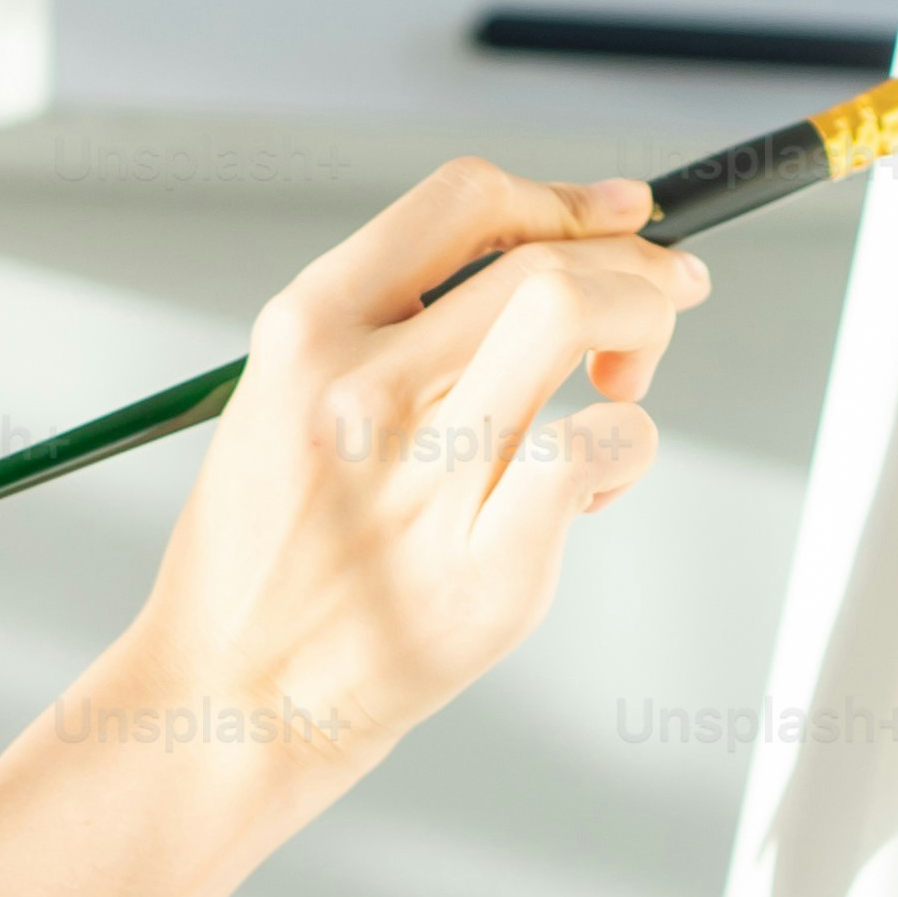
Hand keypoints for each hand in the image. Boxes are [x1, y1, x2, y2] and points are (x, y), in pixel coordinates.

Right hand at [117, 157, 703, 773]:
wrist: (231, 697)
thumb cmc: (267, 555)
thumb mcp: (277, 401)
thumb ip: (386, 328)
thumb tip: (537, 252)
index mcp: (305, 334)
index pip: (461, 202)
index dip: (562, 198)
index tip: (614, 216)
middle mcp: (362, 391)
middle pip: (544, 262)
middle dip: (637, 268)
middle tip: (666, 298)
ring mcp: (429, 478)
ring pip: (581, 325)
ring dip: (645, 334)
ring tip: (625, 381)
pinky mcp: (490, 566)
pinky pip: (605, 447)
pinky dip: (629, 445)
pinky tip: (594, 485)